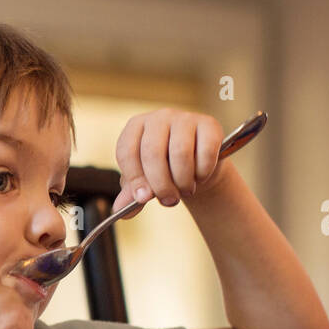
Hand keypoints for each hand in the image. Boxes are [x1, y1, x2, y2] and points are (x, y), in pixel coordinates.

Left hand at [111, 108, 228, 218]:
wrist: (197, 166)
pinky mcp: (209, 124)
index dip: (134, 178)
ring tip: (185, 190)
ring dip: (183, 181)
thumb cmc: (165, 171)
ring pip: (180, 153)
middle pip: (152, 152)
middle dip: (160, 184)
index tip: (142, 198)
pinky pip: (206, 152)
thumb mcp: (145, 182)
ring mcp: (184, 118)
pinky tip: (200, 177)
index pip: (127, 151)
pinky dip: (203, 172)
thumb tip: (120, 210)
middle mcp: (158, 117)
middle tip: (168, 200)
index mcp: (136, 127)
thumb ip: (131, 195)